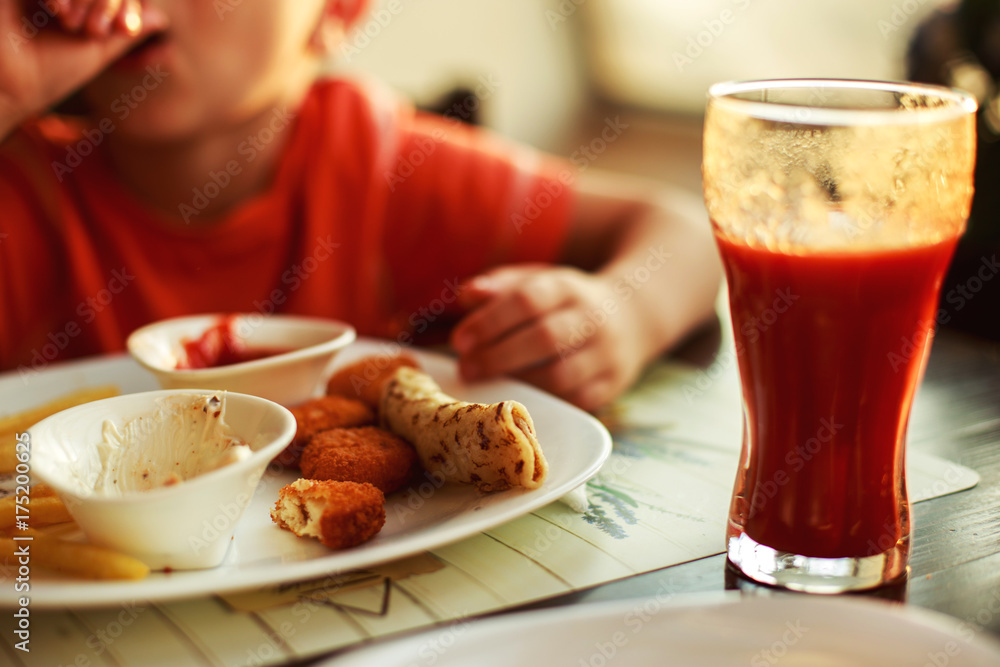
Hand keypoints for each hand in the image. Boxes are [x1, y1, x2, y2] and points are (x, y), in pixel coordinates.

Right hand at [0, 0, 165, 135]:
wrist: (9, 87)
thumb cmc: (50, 74)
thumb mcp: (97, 51)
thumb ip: (125, 31)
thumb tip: (160, 17)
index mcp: (75, 2)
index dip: (125, 3)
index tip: (126, 28)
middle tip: (94, 31)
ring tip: (72, 25)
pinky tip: (58, 11)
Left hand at [450, 264, 646, 411]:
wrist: (632, 316)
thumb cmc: (565, 302)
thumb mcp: (537, 281)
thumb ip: (499, 286)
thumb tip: (465, 296)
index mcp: (569, 287)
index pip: (528, 300)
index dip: (490, 321)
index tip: (460, 341)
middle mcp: (593, 318)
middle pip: (545, 338)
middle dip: (498, 356)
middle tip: (466, 369)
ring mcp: (607, 353)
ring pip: (561, 375)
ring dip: (518, 383)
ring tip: (487, 385)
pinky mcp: (612, 384)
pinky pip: (575, 400)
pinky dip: (543, 402)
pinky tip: (517, 398)